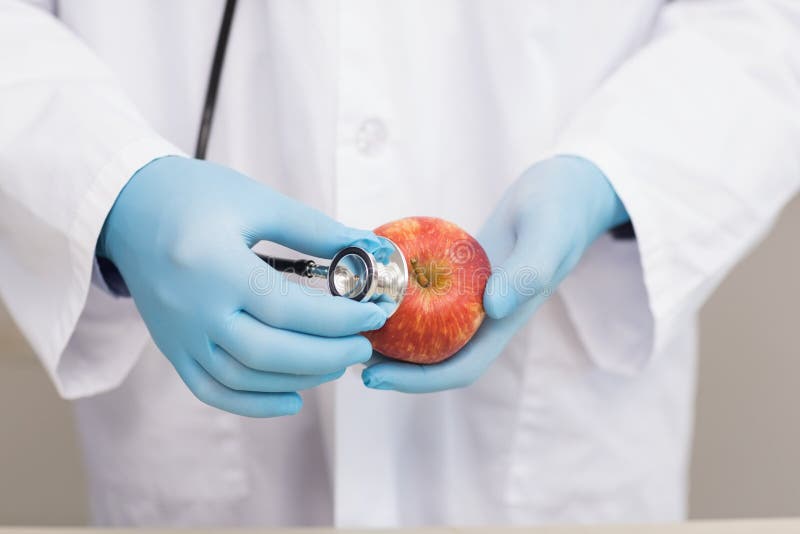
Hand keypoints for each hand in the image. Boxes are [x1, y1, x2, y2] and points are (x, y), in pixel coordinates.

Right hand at [99, 156, 387, 415]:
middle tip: (364, 345)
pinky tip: (293, 399)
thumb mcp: (256, 202)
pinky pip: (213, 391)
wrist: (128, 208)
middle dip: (327, 354)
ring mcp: (180, 336)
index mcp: (216, 267)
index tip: (374, 315)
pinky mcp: (173, 350)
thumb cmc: (194, 196)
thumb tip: (366, 247)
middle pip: (269, 353)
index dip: (339, 319)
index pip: (289, 308)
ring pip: (244, 378)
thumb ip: (313, 230)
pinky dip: (254, 404)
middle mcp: (194, 310)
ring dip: (299, 379)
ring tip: (337, 363)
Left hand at [361, 156, 628, 392]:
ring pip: (428, 328)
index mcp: (505, 321)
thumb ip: (528, 272)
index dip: (416, 381)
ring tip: (349, 324)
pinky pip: (427, 294)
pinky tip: (371, 284)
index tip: (373, 377)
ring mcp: (473, 297)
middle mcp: (485, 316)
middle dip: (392, 363)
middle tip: (346, 350)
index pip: (459, 368)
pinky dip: (400, 296)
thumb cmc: (561, 210)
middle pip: (435, 355)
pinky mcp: (464, 275)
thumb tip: (493, 308)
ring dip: (392, 334)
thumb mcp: (547, 236)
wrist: (568, 188)